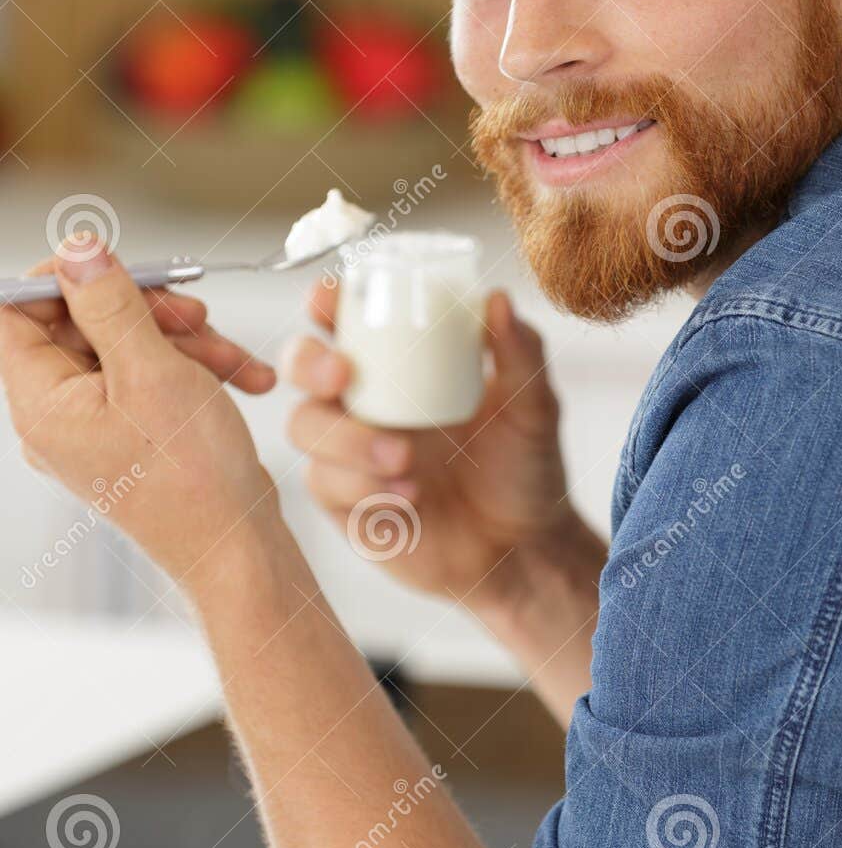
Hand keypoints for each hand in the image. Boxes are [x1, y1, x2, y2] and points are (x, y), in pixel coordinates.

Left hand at [0, 236, 278, 590]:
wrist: (238, 549)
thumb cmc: (193, 480)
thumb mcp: (152, 371)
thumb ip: (110, 304)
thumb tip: (78, 249)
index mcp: (41, 404)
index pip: (15, 312)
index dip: (63, 279)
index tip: (115, 268)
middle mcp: (58, 416)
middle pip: (81, 324)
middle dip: (146, 310)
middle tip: (194, 315)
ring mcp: (97, 427)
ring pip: (128, 347)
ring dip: (185, 340)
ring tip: (232, 358)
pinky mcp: (135, 436)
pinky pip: (152, 379)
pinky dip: (196, 370)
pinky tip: (244, 379)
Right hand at [285, 281, 589, 615]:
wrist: (522, 549)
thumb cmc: (524, 469)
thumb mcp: (534, 409)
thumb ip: (520, 354)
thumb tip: (498, 300)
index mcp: (402, 367)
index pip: (348, 321)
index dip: (325, 302)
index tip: (328, 298)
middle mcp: (365, 403)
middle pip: (301, 366)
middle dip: (309, 363)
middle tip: (343, 375)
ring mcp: (349, 454)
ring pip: (305, 426)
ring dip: (347, 439)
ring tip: (404, 458)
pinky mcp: (346, 504)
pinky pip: (326, 484)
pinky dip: (362, 485)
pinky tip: (410, 496)